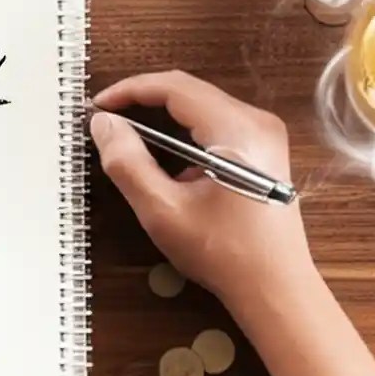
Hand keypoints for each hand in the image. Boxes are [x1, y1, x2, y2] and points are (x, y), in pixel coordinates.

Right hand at [89, 70, 314, 305]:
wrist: (275, 288)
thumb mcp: (163, 210)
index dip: (130, 90)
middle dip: (143, 99)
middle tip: (108, 118)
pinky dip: (183, 129)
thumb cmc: (222, 253)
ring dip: (162, 113)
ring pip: (201, 105)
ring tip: (127, 131)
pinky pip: (215, 122)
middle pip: (190, 91)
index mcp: (237, 131)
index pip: (175, 88)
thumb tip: (103, 124)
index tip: (98, 106)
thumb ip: (128, 163)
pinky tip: (162, 151)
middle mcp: (256, 122)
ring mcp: (264, 134)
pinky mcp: (263, 150)